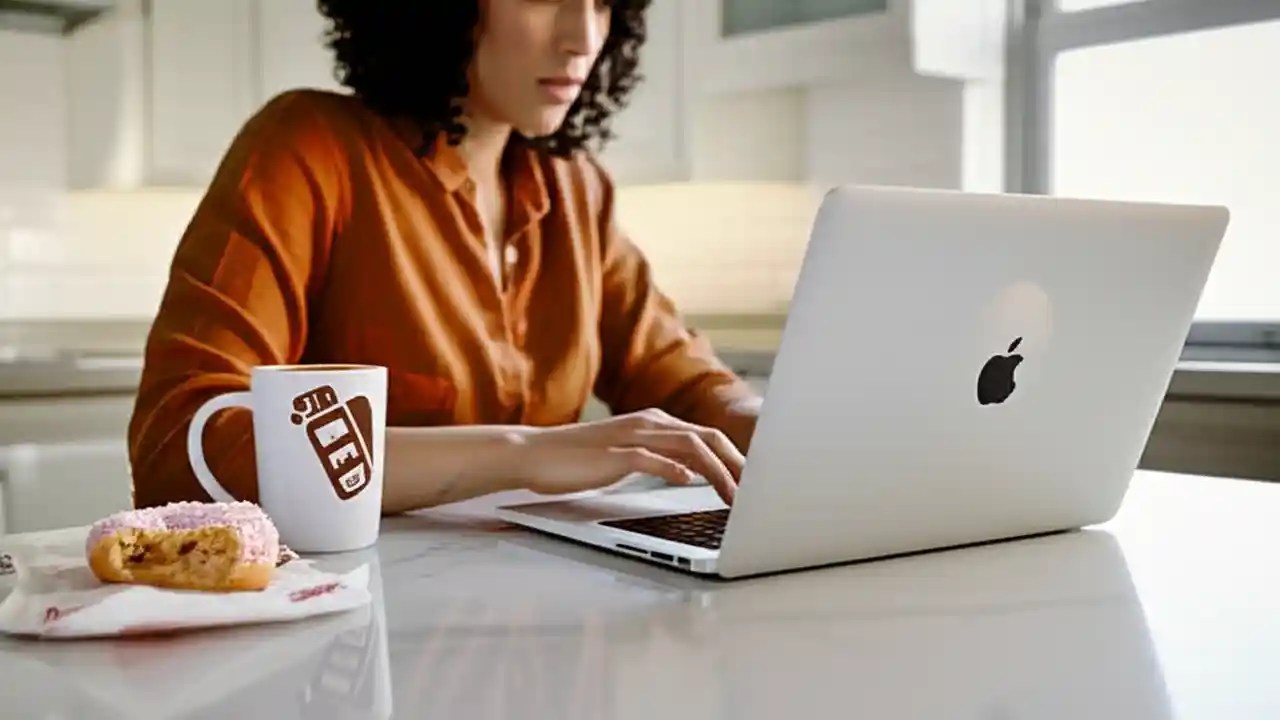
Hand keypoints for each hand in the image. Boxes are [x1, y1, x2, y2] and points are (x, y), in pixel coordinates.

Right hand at [511, 409, 744, 504]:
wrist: (535, 453)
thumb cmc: (580, 460)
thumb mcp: (628, 457)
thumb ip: (659, 459)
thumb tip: (689, 472)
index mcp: (655, 423)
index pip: (708, 436)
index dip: (735, 457)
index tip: (753, 481)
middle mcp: (649, 423)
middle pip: (708, 437)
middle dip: (737, 464)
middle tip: (756, 491)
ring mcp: (632, 436)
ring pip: (689, 447)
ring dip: (717, 472)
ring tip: (733, 497)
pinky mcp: (615, 454)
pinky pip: (652, 458)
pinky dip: (674, 470)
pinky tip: (686, 482)